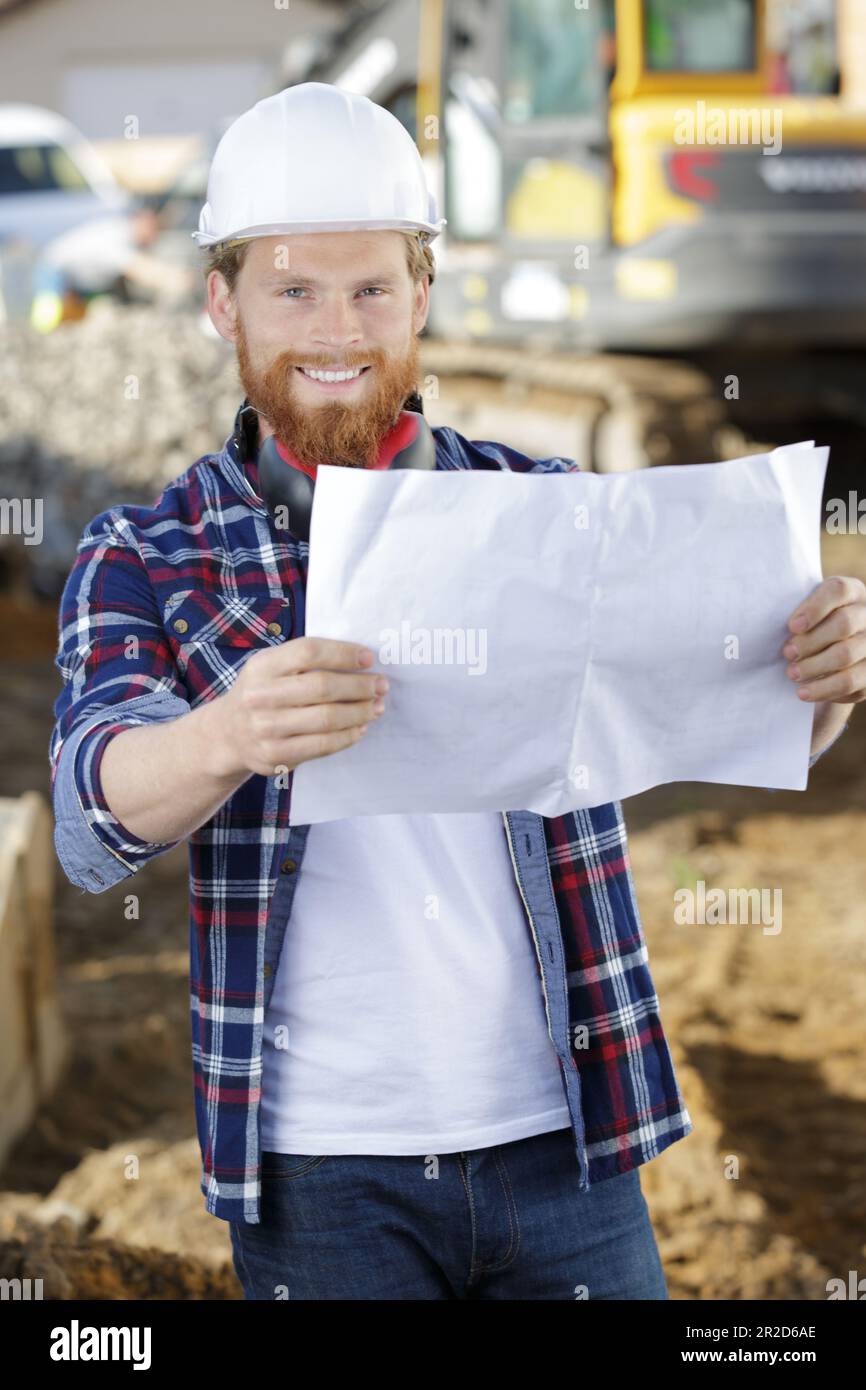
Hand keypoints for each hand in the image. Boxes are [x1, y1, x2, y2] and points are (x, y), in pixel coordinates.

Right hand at [217, 636, 388, 777]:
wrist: (228, 734)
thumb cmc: (262, 693)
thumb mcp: (270, 667)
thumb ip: (304, 661)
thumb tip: (360, 660)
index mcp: (262, 666)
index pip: (308, 652)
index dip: (343, 653)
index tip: (369, 658)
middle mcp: (260, 696)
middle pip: (322, 687)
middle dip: (359, 686)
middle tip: (381, 685)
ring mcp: (266, 728)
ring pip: (327, 719)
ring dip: (360, 712)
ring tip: (376, 706)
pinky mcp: (276, 755)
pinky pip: (323, 745)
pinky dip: (348, 736)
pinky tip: (360, 727)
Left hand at [781, 575, 865, 704]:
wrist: (831, 653)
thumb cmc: (811, 627)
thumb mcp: (805, 613)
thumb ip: (795, 614)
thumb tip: (765, 624)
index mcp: (852, 592)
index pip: (837, 590)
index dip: (814, 608)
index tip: (792, 626)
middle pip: (843, 624)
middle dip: (810, 641)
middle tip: (787, 653)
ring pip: (845, 655)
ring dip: (814, 667)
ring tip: (792, 674)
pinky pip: (850, 683)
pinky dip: (823, 689)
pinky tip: (804, 692)